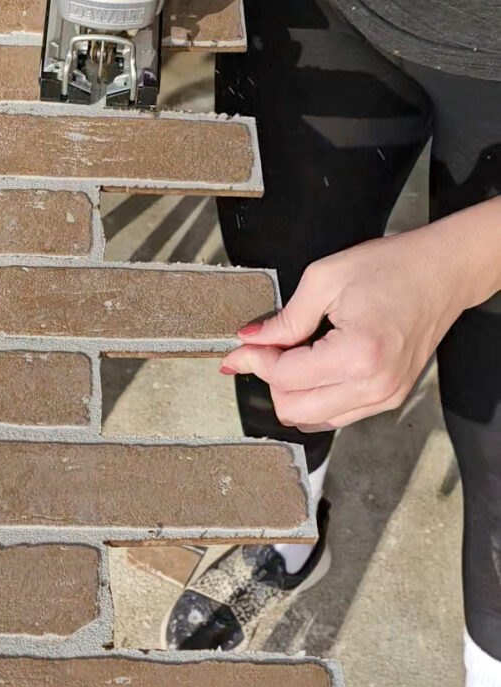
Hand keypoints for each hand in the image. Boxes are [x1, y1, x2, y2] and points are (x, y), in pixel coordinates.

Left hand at [221, 222, 476, 431]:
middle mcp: (374, 386)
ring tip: (293, 356)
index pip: (284, 378)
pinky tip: (313, 369)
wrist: (444, 272)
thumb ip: (285, 318)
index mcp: (358, 354)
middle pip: (293, 410)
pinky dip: (315, 398)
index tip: (242, 346)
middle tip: (267, 349)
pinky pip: (336, 416)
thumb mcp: (326, 279)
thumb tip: (249, 340)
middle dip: (271, 380)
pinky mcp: (389, 399)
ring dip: (292, 393)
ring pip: (312, 420)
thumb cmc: (393, 266)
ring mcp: (384, 397)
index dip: (254, 361)